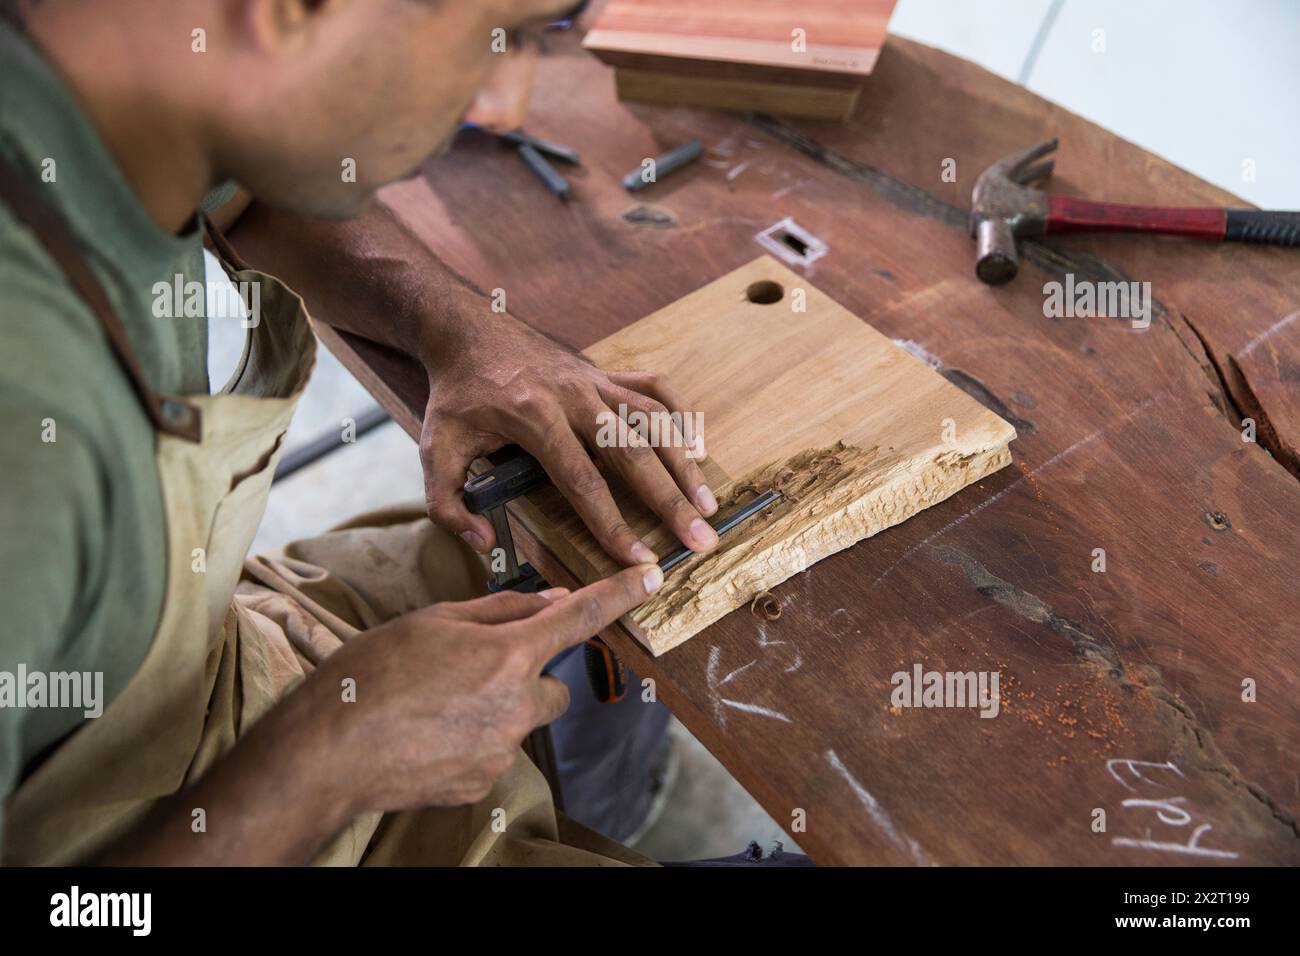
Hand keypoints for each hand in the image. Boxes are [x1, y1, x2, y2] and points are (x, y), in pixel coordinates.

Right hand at [311, 564, 661, 813]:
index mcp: (506, 655)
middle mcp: (516, 706)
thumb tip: (550, 599)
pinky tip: (429, 734)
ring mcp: (501, 750)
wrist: (326, 754)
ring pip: (519, 719)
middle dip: (526, 676)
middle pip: (551, 685)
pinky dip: (471, 740)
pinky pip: (493, 751)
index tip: (649, 577)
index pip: (578, 617)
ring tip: (435, 705)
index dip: (618, 594)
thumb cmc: (370, 676)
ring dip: (493, 709)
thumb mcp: (433, 620)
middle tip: (470, 670)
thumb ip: (500, 610)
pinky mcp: (483, 784)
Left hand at [418, 312, 719, 564]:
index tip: (639, 561)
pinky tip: (697, 448)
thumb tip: (485, 544)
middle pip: (634, 454)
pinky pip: (654, 388)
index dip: (613, 526)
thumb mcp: (435, 448)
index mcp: (534, 418)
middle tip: (700, 541)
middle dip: (671, 502)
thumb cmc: (456, 395)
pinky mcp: (605, 371)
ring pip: (653, 421)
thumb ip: (450, 504)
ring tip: (708, 505)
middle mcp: (574, 396)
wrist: (469, 329)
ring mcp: (595, 380)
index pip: (583, 482)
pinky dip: (679, 416)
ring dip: (684, 464)